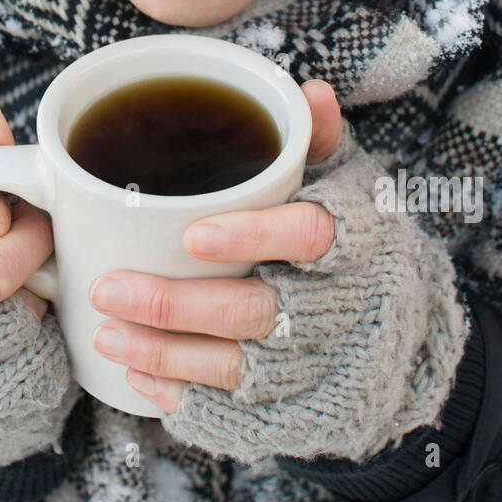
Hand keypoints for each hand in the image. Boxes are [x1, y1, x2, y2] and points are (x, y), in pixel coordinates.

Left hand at [89, 79, 343, 412]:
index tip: (192, 236)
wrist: (397, 336)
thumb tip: (308, 92)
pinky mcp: (285, 407)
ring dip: (160, 352)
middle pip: (251, 311)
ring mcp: (307, 365)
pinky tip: (133, 373)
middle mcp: (330, 309)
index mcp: (348, 243)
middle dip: (173, 306)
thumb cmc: (353, 245)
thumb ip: (317, 141)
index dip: (251, 236)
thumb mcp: (345, 187)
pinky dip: (177, 395)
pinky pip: (227, 410)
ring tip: (103, 330)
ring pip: (231, 367)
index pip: (307, 237)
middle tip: (107, 287)